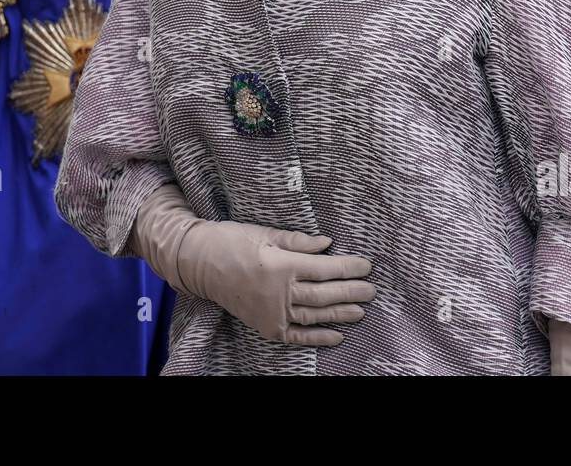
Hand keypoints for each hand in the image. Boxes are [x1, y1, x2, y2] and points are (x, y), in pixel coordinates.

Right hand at [178, 220, 375, 345]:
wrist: (199, 263)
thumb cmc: (231, 241)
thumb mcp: (265, 233)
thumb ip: (298, 241)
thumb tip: (327, 244)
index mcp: (282, 265)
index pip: (324, 268)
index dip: (348, 268)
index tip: (366, 266)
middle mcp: (279, 292)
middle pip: (323, 294)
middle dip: (351, 291)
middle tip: (371, 290)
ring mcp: (272, 312)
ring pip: (314, 315)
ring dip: (339, 314)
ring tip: (360, 311)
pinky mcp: (265, 326)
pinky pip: (296, 335)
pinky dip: (317, 337)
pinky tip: (336, 336)